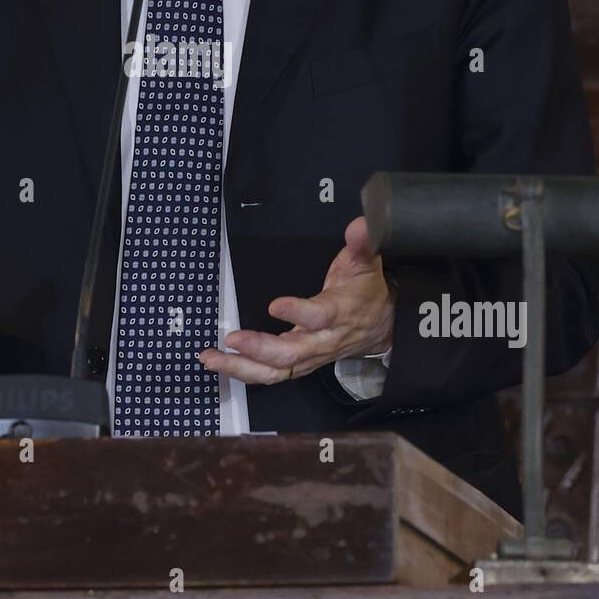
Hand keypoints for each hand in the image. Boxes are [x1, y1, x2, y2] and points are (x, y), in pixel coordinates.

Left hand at [200, 215, 394, 385]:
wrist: (385, 326)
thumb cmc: (367, 291)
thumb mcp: (367, 263)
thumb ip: (362, 244)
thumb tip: (360, 225)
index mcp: (339, 313)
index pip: (319, 316)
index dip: (298, 313)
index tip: (275, 305)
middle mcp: (323, 340)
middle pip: (292, 353)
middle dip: (260, 349)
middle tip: (232, 339)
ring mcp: (311, 355)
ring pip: (278, 370)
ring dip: (243, 367)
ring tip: (212, 358)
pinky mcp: (301, 363)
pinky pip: (273, 373)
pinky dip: (246, 371)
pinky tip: (221, 362)